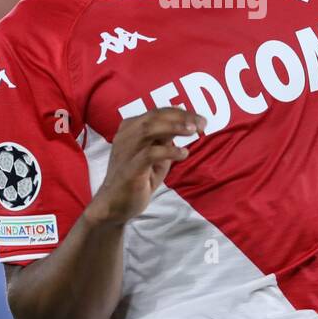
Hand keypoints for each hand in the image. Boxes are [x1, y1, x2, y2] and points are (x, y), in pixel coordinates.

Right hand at [88, 108, 204, 224]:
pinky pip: (149, 153)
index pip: (157, 113)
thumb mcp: (156, 154)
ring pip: (149, 129)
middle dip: (181, 117)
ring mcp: (126, 151)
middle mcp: (126, 136)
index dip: (181, 113)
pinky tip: (183, 154)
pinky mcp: (130, 168)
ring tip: (193, 131)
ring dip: (174, 127)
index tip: (201, 119)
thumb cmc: (137, 178)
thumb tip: (183, 117)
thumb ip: (166, 137)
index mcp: (130, 128)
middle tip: (202, 123)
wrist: (115, 205)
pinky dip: (169, 151)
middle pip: (154, 116)